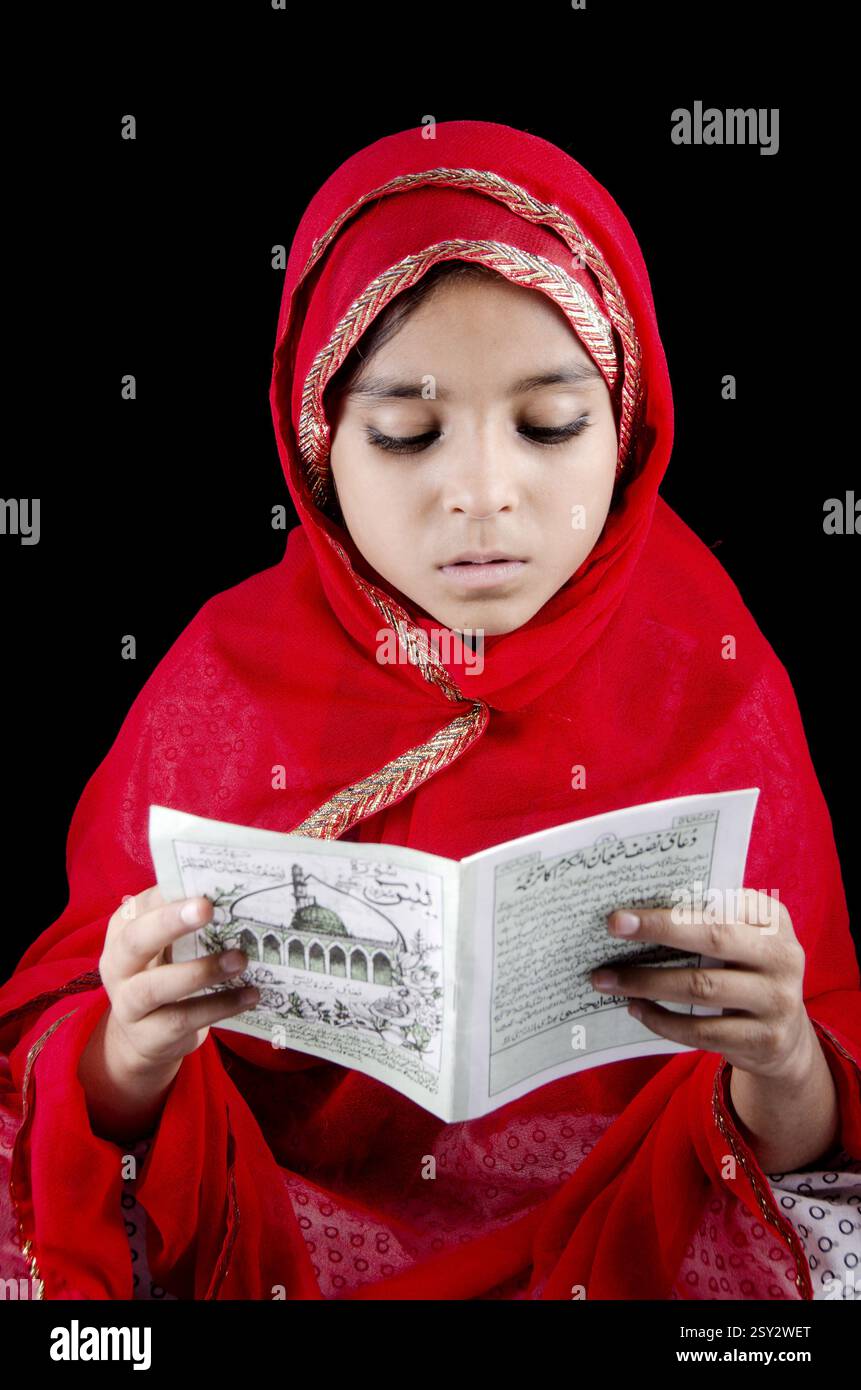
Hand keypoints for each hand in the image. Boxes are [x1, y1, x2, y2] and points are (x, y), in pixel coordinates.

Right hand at [99, 884, 259, 1073]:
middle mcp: (117, 965)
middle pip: (136, 941)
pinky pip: (183, 1019)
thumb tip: (231, 896)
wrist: (143, 1038)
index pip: (142, 905)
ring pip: (156, 986)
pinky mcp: (148, 1035)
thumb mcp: (168, 946)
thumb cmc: (164, 974)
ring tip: (240, 959)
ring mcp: (128, 1003)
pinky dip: (219, 1006)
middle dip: (171, 922)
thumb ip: (188, 923)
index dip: (170, 894)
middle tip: (207, 908)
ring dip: (201, 971)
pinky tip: (249, 995)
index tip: (203, 886)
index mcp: (122, 930)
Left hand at [590, 889, 814, 1081]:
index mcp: (773, 922)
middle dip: (659, 929)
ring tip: (606, 978)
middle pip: (714, 938)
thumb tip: (640, 910)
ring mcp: (776, 1001)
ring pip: (701, 987)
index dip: (676, 904)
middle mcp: (782, 957)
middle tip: (613, 926)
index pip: (722, 903)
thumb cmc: (747, 973)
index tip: (630, 906)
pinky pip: (702, 1030)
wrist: (787, 1039)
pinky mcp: (762, 1040)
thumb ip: (710, 920)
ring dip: (647, 982)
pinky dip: (662, 1020)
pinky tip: (635, 1008)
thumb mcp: (744, 940)